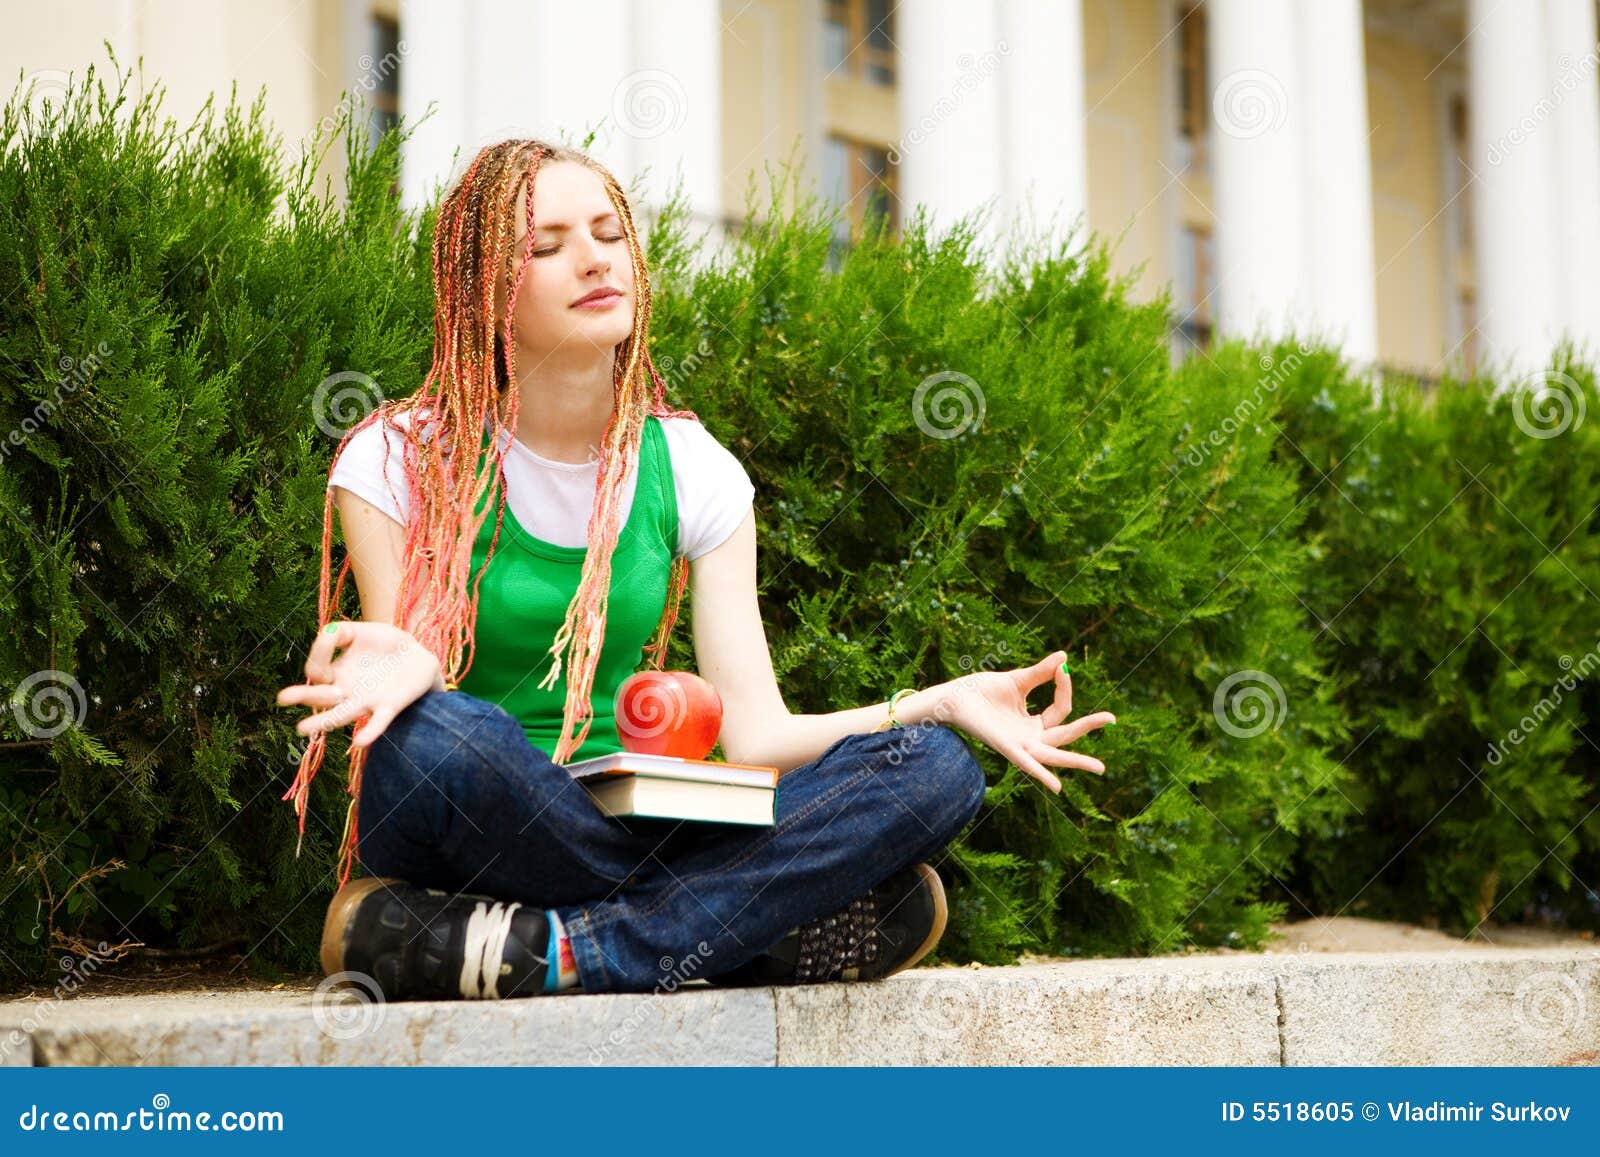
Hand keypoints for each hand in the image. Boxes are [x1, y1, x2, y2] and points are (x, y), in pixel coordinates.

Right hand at [276, 621, 443, 748]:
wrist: (417, 655)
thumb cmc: (384, 643)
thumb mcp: (357, 632)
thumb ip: (336, 634)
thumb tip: (325, 636)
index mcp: (336, 673)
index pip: (317, 671)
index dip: (318, 657)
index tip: (328, 640)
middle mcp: (346, 690)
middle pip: (321, 696)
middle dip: (303, 696)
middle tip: (283, 697)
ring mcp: (366, 700)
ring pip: (342, 714)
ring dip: (323, 721)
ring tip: (301, 728)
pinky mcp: (389, 706)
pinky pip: (377, 722)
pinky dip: (369, 732)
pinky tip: (359, 742)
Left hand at [937, 649, 1115, 792]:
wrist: (954, 696)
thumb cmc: (981, 690)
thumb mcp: (1018, 680)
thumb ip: (1041, 673)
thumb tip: (1064, 658)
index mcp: (1033, 723)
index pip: (1061, 709)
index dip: (1064, 688)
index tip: (1062, 668)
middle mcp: (1029, 737)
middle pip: (1065, 734)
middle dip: (1089, 726)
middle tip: (1113, 718)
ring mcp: (1019, 745)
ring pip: (1053, 756)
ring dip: (1075, 761)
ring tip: (1099, 768)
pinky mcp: (1006, 748)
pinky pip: (1026, 764)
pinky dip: (1040, 775)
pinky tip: (1056, 786)